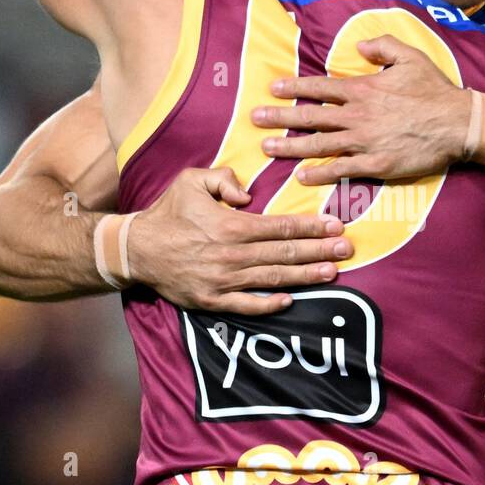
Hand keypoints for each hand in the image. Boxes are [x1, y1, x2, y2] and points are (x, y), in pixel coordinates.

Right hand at [127, 166, 351, 312]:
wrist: (136, 250)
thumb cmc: (167, 213)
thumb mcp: (191, 181)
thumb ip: (223, 179)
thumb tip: (247, 194)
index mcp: (230, 226)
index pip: (280, 228)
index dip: (310, 227)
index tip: (335, 225)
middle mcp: (231, 256)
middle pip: (284, 254)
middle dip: (319, 251)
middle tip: (347, 249)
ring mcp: (223, 282)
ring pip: (272, 279)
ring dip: (305, 276)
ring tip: (332, 272)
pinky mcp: (213, 301)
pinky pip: (247, 306)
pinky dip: (270, 304)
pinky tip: (291, 300)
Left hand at [251, 35, 469, 183]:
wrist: (458, 123)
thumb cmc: (435, 89)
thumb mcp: (410, 56)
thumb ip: (382, 46)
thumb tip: (359, 46)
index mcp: (363, 89)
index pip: (320, 87)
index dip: (294, 88)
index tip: (272, 89)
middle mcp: (358, 115)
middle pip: (311, 116)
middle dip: (280, 118)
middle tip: (255, 120)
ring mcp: (365, 142)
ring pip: (319, 144)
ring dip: (290, 146)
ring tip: (267, 148)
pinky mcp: (376, 164)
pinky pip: (341, 169)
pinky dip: (319, 172)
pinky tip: (301, 175)